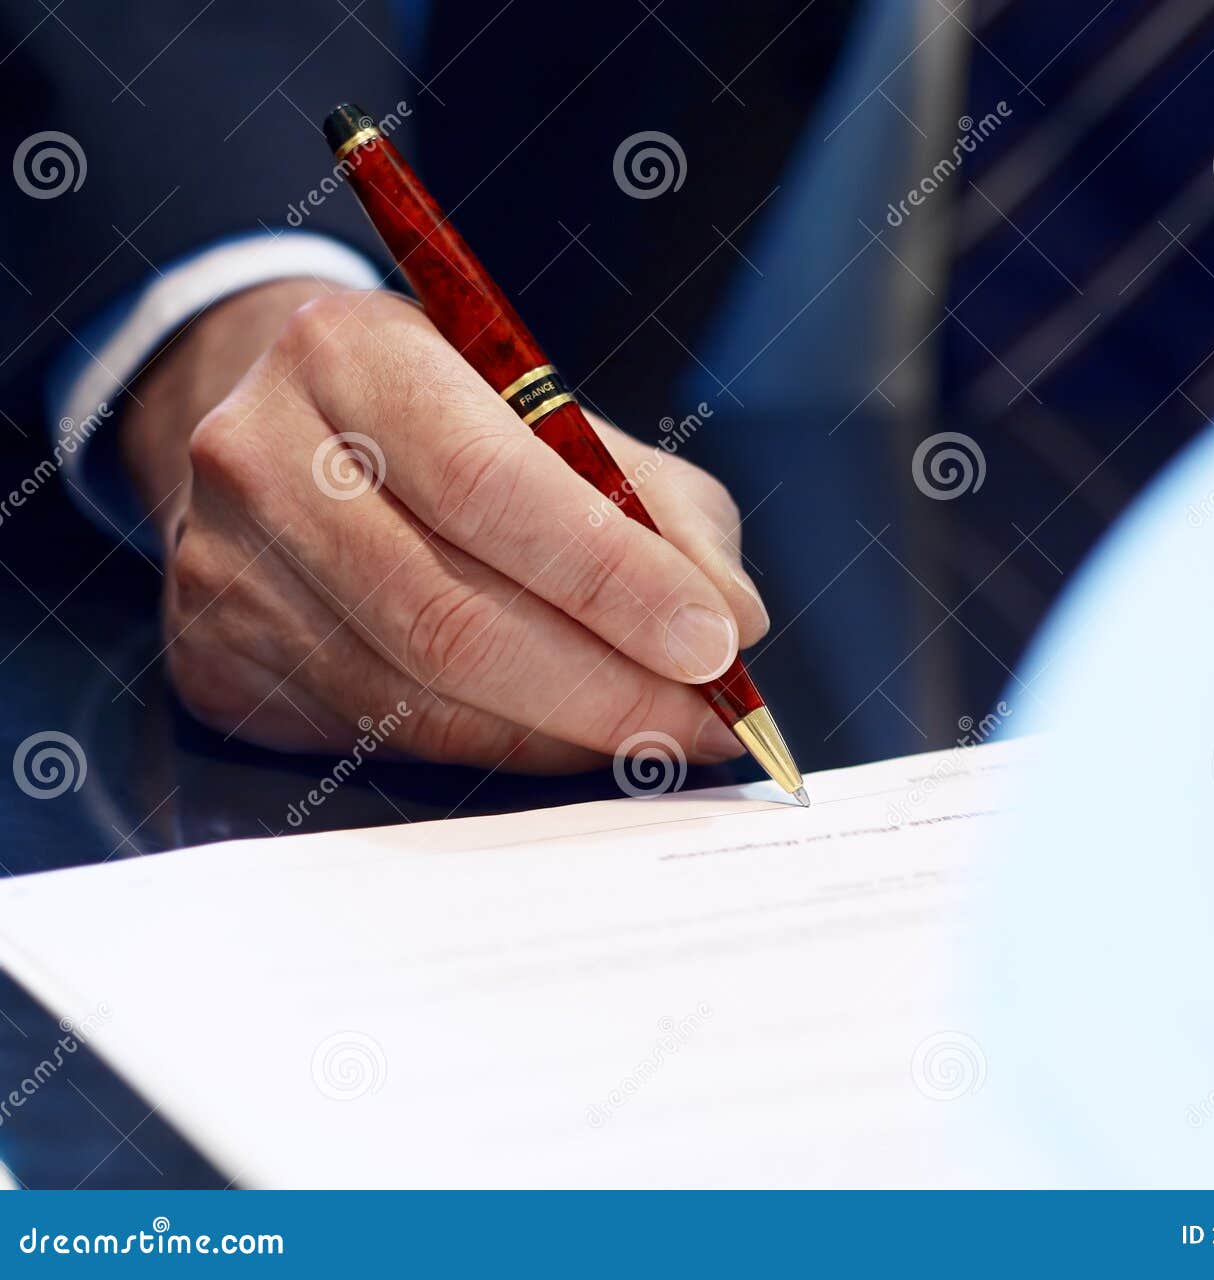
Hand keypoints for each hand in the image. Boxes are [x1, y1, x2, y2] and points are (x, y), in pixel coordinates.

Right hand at [120, 280, 767, 771]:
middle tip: (702, 721)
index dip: (612, 579)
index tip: (712, 644)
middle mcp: (263, 457)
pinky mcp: (217, 662)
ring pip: (419, 696)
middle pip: (447, 615)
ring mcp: (225, 570)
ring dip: (563, 732)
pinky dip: (499, 747)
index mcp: (352, 354)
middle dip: (603, 686)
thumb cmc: (447, 420)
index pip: (489, 485)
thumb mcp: (562, 416)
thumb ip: (661, 508)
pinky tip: (565, 734)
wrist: (281, 427)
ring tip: (658, 733)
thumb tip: (731, 622)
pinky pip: (385, 736)